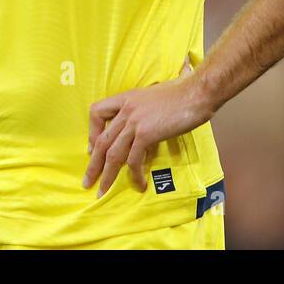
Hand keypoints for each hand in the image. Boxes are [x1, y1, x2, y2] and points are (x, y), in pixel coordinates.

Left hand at [82, 59, 213, 197]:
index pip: (96, 112)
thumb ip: (144, 115)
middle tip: (88, 181)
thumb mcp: (153, 99)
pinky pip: (134, 159)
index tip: (92, 149)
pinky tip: (139, 184)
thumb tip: (145, 139)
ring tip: (104, 191)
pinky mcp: (146, 134)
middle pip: (102, 141)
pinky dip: (135, 174)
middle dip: (94, 164)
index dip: (91, 133)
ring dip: (108, 175)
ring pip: (113, 154)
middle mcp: (126, 110)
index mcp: (126, 98)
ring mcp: (134, 122)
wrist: (196, 92)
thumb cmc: (181, 94)